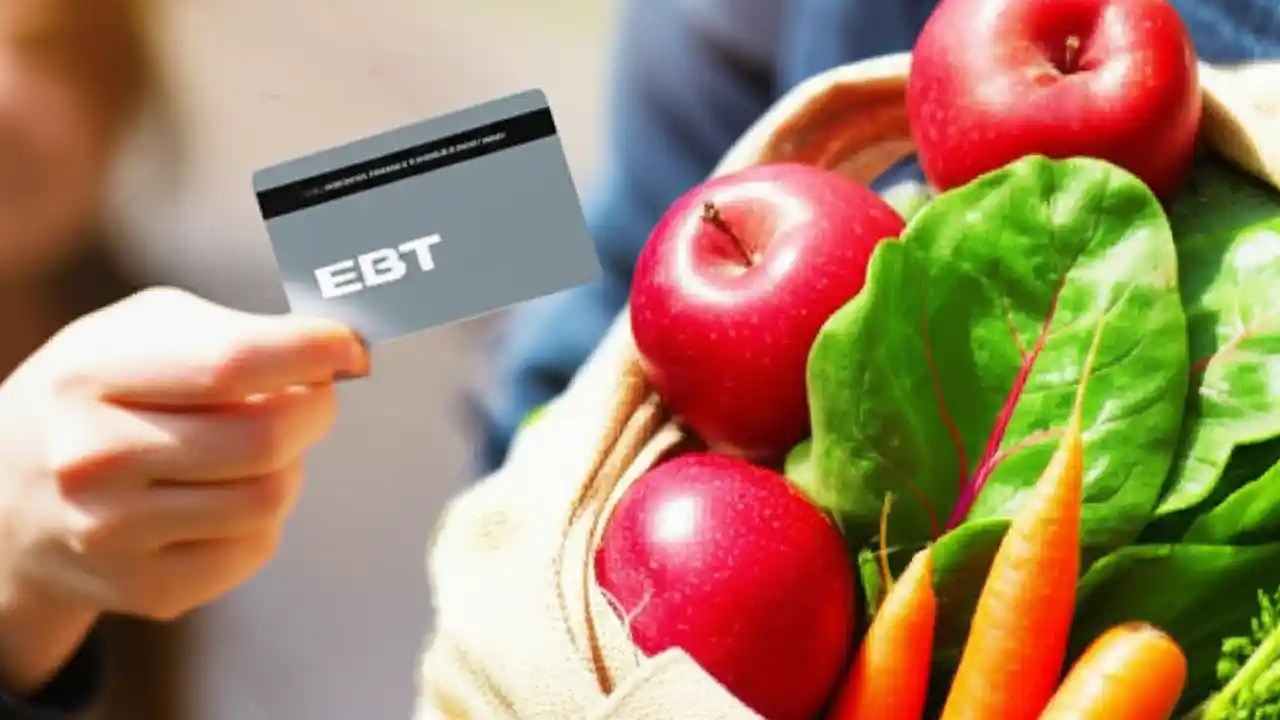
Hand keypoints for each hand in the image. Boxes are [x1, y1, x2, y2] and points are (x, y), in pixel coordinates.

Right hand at [0, 287, 368, 695]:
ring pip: (271, 496)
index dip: (311, 352)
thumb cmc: (104, 393)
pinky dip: (263, 516)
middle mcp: (92, 458)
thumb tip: (340, 352)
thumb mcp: (141, 332)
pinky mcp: (144, 590)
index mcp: (91, 375)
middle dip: (313, 409)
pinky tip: (223, 495)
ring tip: (254, 448)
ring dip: (287, 464)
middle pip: (265, 438)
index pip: (229, 364)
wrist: (9, 495)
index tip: (349, 346)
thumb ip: (235, 332)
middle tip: (310, 396)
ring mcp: (113, 534)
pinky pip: (258, 547)